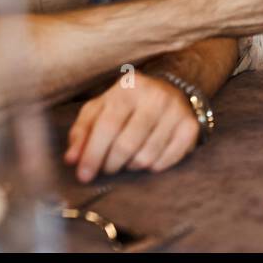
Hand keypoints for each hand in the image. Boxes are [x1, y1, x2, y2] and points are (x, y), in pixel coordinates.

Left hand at [64, 73, 200, 182]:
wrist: (169, 91)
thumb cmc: (127, 104)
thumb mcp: (100, 108)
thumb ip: (82, 131)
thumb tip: (71, 159)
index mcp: (128, 86)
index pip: (107, 126)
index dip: (92, 154)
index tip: (83, 176)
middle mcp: (156, 95)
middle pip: (127, 144)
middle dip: (111, 164)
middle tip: (107, 168)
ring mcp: (176, 110)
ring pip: (146, 156)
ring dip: (131, 166)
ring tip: (128, 159)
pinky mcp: (190, 126)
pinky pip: (167, 161)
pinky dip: (153, 167)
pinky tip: (148, 157)